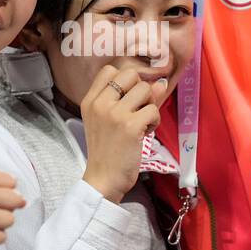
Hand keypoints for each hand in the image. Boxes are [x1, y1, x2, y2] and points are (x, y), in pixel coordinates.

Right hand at [80, 65, 168, 202]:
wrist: (103, 180)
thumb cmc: (108, 151)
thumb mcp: (110, 121)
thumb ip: (131, 99)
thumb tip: (160, 82)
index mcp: (90, 101)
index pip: (109, 70)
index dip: (126, 80)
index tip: (128, 98)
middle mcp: (100, 103)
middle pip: (131, 74)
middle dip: (141, 90)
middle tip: (137, 110)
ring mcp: (114, 114)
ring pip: (145, 90)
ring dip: (150, 106)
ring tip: (142, 123)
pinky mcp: (130, 126)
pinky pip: (153, 110)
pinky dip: (155, 121)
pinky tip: (145, 133)